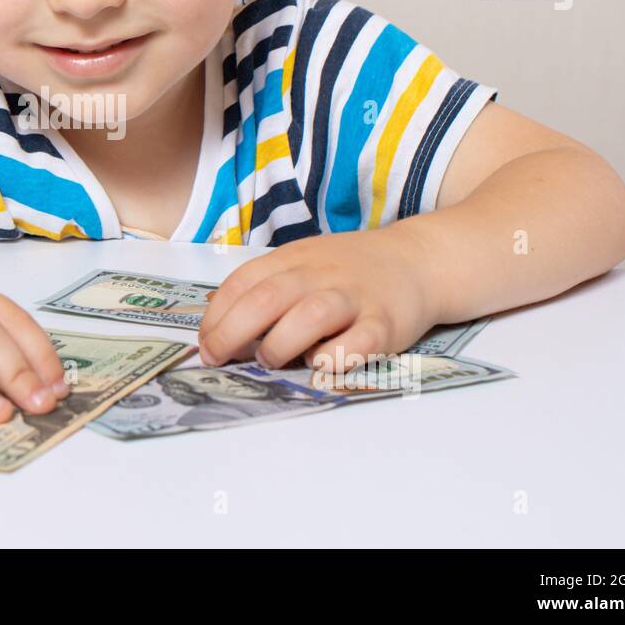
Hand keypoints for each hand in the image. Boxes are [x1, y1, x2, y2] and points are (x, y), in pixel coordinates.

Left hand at [198, 225, 441, 372]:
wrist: (418, 260)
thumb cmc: (349, 270)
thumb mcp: (303, 263)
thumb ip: (265, 286)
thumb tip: (217, 319)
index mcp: (294, 258)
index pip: (242, 282)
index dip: (216, 315)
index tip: (205, 343)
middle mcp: (320, 274)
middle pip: (266, 299)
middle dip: (231, 333)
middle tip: (217, 358)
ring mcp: (353, 298)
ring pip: (309, 317)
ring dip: (280, 346)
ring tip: (271, 360)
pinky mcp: (385, 325)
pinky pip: (355, 346)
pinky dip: (331, 360)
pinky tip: (319, 365)